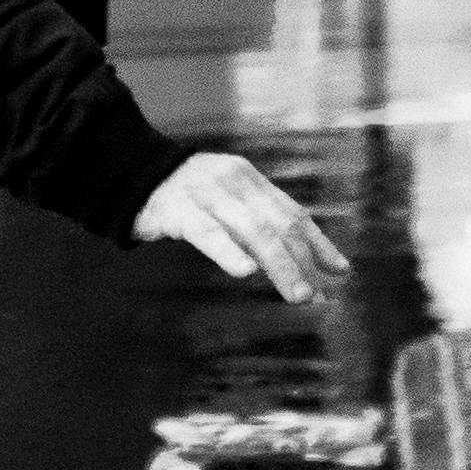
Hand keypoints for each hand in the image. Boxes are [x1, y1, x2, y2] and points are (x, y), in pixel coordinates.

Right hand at [133, 153, 348, 306]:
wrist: (131, 174)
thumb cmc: (180, 197)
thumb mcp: (222, 200)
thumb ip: (250, 219)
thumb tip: (283, 255)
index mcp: (252, 181)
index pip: (293, 213)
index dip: (318, 243)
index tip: (339, 271)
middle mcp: (237, 183)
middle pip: (280, 226)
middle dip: (303, 262)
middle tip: (318, 294)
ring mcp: (210, 195)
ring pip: (254, 232)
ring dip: (280, 266)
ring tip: (298, 294)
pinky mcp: (180, 211)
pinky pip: (209, 233)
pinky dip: (229, 252)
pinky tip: (246, 272)